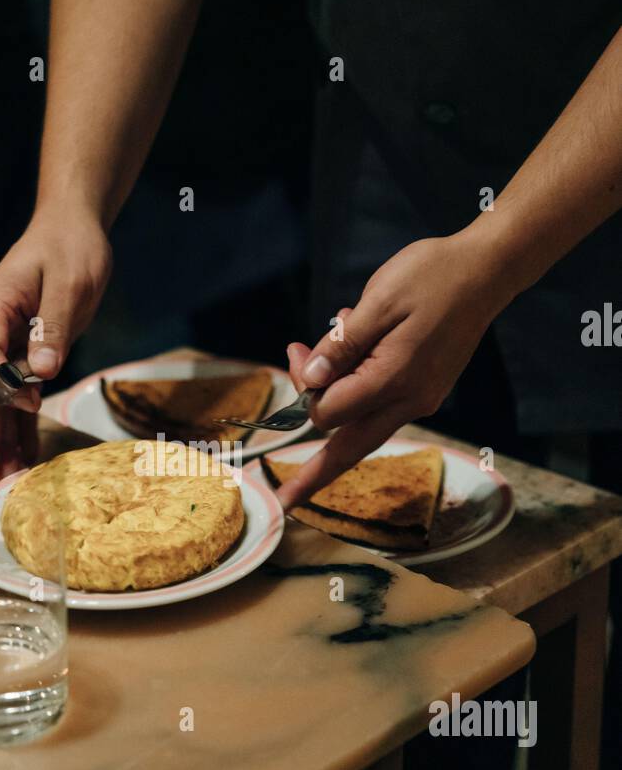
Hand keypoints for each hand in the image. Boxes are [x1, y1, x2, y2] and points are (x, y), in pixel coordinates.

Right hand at [0, 208, 111, 490]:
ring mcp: (7, 347)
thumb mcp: (69, 282)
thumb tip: (42, 370)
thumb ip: (53, 325)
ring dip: (0, 444)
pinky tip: (24, 464)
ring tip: (0, 487)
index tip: (27, 404)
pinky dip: (22, 431)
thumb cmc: (70, 248)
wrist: (73, 229)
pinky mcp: (27, 356)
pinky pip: (19, 400)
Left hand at [276, 230, 514, 510]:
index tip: (295, 351)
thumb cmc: (431, 276)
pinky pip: (381, 406)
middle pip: (350, 451)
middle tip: (283, 497)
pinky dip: (356, 390)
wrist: (485, 272)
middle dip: (314, 476)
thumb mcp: (379, 300)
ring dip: (332, 407)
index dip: (303, 389)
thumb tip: (309, 382)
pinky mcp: (426, 391)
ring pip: (363, 430)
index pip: (330, 412)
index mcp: (395, 379)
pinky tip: (354, 344)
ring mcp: (421, 400)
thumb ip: (342, 346)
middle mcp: (410, 401)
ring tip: (322, 344)